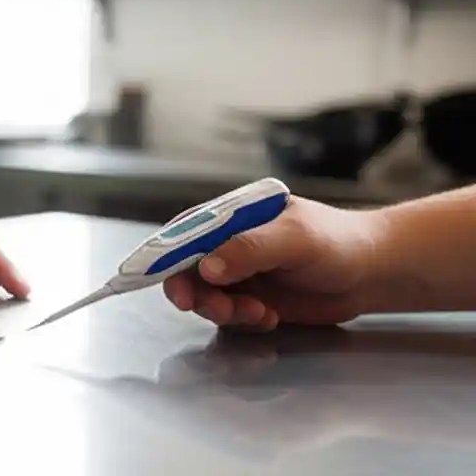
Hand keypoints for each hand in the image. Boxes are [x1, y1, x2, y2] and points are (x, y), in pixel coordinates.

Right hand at [162, 197, 386, 330]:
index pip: (186, 231)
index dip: (167, 254)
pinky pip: (229, 316)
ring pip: (205, 296)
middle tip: (213, 308)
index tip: (165, 278)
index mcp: (232, 216)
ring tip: (257, 313)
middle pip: (187, 269)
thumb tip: (206, 267)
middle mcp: (228, 244)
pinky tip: (270, 317)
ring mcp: (239, 274)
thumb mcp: (295, 239)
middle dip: (194, 291)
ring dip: (222, 310)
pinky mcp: (251, 300)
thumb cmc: (338, 243)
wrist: (372, 275)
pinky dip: (242, 321)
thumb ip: (250, 249)